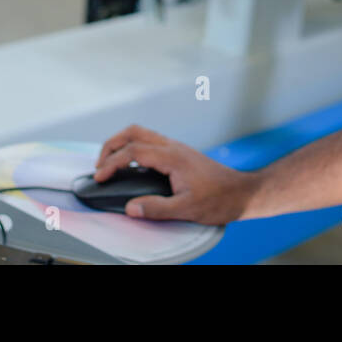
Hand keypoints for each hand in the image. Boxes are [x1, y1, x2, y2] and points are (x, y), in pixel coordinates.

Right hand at [93, 124, 259, 224]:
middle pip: (133, 132)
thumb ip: (156, 209)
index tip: (99, 177)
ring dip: (122, 144)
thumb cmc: (219, 199)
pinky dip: (133, 148)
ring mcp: (176, 147)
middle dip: (111, 145)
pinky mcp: (179, 153)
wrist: (242, 192)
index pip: (132, 151)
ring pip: (141, 134)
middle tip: (99, 166)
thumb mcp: (186, 209)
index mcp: (171, 157)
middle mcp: (172, 146)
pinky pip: (150, 141)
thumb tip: (131, 208)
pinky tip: (132, 166)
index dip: (111, 163)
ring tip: (110, 164)